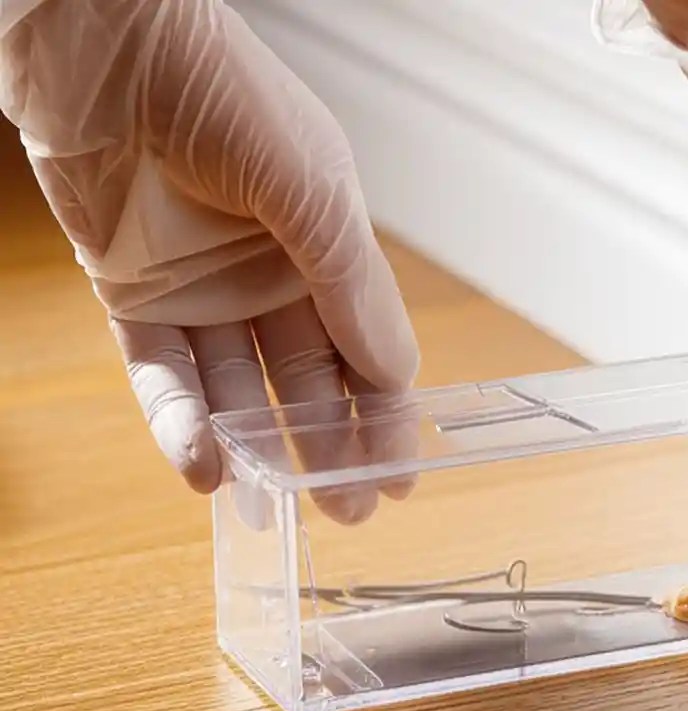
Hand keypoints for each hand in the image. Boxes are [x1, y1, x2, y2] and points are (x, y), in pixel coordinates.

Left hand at [0, 0, 419, 521]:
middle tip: (344, 508)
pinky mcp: (133, 294)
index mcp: (327, 243)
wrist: (114, 52)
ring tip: (268, 505)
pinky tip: (203, 467)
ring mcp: (202, 286)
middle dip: (327, 443)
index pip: (367, 344)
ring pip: (236, 385)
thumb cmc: (228, 99)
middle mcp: (270, 272)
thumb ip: (350, 285)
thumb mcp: (314, 192)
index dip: (386, 410)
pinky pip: (162, 371)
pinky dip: (180, 420)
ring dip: (253, 444)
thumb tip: (395, 371)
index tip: (400, 474)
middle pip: (308, 377)